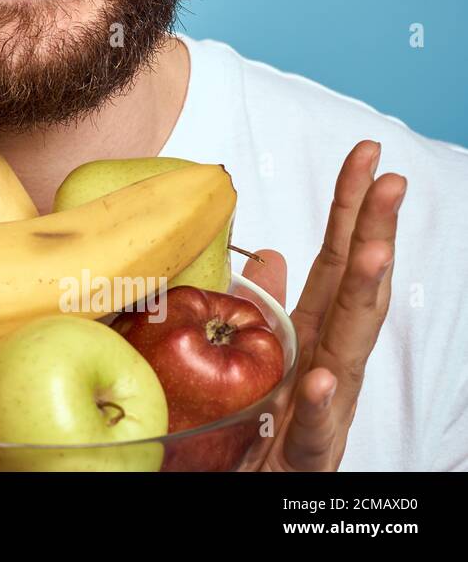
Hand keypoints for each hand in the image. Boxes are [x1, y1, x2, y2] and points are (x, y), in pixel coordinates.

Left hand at [241, 140, 404, 469]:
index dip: (351, 207)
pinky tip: (319, 378)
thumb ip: (267, 308)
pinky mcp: (303, 456)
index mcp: (314, 335)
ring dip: (365, 299)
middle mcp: (329, 364)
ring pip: (349, 351)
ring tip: (377, 251)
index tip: (366, 154)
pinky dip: (316, 403)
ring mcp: (323, 410)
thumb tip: (269, 254)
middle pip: (356, 291)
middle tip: (392, 178)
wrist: (257, 495)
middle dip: (376, 232)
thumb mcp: (257, 356)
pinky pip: (309, 429)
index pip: (337, 260)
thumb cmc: (258, 428)